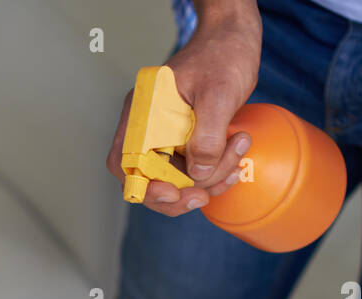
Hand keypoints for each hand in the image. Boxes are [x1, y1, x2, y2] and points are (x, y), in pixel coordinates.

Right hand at [105, 2, 260, 215]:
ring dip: (205, 182)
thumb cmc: (223, 54)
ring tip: (237, 154)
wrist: (234, 38)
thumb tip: (198, 176)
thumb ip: (207, 135)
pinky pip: (190, 171)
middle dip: (178, 194)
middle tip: (205, 196)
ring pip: (173, 180)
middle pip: (146, 180)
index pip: (124, 163)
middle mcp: (147, 126)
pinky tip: (234, 164)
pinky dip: (211, 175)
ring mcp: (164, 135)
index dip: (142, 186)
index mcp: (143, 112)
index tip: (174, 192)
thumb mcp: (219, 93)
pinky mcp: (182, 140)